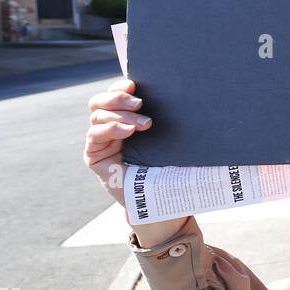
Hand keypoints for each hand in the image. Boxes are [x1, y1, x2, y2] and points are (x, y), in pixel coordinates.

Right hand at [84, 78, 186, 243]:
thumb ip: (173, 120)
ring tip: (144, 124)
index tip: (136, 85)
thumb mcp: (175, 141)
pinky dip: (111, 129)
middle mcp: (110, 128)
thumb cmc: (173, 169)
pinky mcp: (95, 157)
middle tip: (140, 103)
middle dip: (118, 97)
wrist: (164, 203)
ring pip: (97, 115)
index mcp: (126, 119)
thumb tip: (196, 94)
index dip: (121, 87)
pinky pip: (94, 136)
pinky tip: (128, 131)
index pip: (115, 95)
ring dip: (120, 114)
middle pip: (99, 101)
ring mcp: (101, 142)